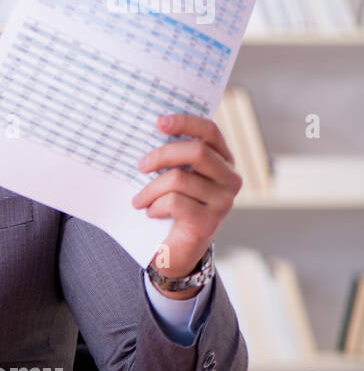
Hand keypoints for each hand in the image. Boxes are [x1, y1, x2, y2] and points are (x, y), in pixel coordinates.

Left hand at [132, 112, 240, 294]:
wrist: (178, 248)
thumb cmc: (174, 205)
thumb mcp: (176, 177)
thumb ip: (174, 157)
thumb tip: (148, 131)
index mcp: (223, 160)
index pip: (210, 131)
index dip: (186, 122)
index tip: (158, 122)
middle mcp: (230, 178)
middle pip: (196, 152)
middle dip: (162, 155)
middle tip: (140, 165)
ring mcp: (223, 201)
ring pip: (179, 179)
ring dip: (150, 189)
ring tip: (139, 199)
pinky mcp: (210, 222)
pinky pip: (175, 203)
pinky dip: (155, 206)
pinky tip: (151, 212)